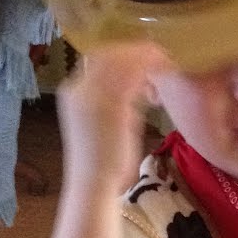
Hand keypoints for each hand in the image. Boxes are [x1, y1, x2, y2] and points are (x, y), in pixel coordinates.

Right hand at [57, 40, 171, 193]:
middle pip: (108, 54)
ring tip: (164, 63)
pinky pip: (131, 79)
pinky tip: (161, 77)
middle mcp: (77, 90)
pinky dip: (148, 73)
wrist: (93, 185)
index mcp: (72, 92)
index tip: (144, 55)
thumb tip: (140, 83)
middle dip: (135, 52)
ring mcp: (91, 97)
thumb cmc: (103, 160)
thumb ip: (117, 99)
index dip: (122, 53)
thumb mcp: (106, 121)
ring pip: (121, 63)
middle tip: (159, 54)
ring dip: (145, 59)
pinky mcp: (110, 108)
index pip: (97, 58)